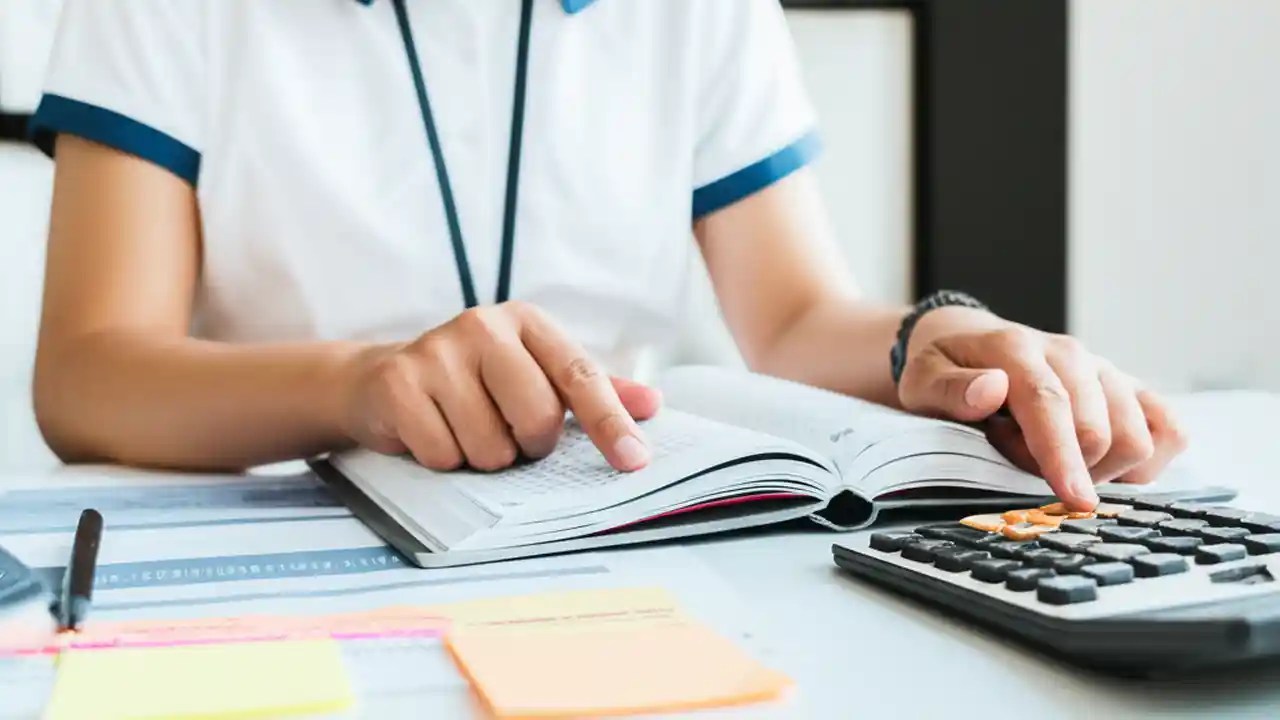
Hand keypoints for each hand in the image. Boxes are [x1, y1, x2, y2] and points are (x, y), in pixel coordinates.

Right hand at [340, 301, 661, 471]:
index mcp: (526, 323)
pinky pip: (443, 455)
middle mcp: (483, 326)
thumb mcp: (534, 374)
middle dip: (528, 445)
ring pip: (490, 447)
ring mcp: (437, 351)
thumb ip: (591, 390)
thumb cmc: (473, 383)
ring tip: (464, 430)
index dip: (611, 422)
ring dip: (482, 457)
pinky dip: (443, 461)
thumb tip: (652, 404)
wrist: (379, 381)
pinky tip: (432, 434)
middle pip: (537, 417)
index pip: (581, 376)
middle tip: (508, 434)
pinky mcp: (399, 382)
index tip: (635, 461)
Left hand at [897, 307, 1187, 510]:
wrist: (972, 346)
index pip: (1050, 404)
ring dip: (1099, 467)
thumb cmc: (946, 371)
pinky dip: (1143, 462)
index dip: (1064, 456)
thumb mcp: (923, 380)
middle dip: (1064, 467)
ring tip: (1050, 454)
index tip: (1075, 498)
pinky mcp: (1132, 390)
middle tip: (1016, 456)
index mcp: (1019, 349)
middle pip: (1101, 432)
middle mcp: (1072, 356)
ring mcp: (1107, 372)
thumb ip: (949, 389)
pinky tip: (1101, 463)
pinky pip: (1169, 431)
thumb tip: (991, 389)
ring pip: (1139, 438)